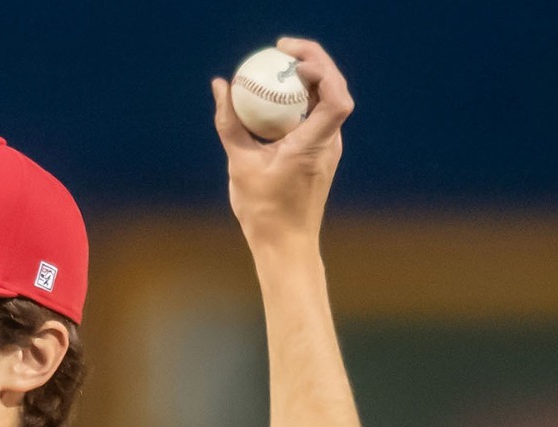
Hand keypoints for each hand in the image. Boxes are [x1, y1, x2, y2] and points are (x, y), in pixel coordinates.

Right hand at [211, 36, 353, 249]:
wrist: (286, 246)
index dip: (322, 70)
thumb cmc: (264, 212)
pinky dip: (301, 98)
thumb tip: (220, 86)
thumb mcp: (239, 164)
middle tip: (281, 49)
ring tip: (278, 65)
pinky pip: (317, 114)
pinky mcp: (321, 152)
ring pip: (328, 99)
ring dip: (309, 77)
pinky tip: (277, 96)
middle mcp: (329, 143)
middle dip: (313, 60)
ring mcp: (328, 147)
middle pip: (335, 88)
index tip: (292, 62)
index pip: (337, 98)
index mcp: (314, 145)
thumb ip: (229, 122)